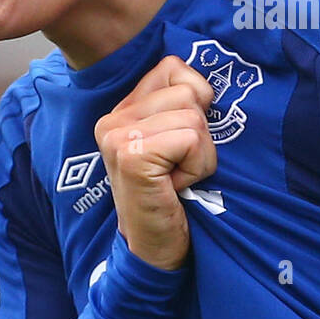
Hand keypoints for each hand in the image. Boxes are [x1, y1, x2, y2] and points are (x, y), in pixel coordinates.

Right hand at [94, 55, 216, 269]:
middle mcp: (112, 119)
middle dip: (200, 134)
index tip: (181, 143)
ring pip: (193, 117)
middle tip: (179, 167)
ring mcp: (118, 136)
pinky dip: (197, 166)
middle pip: (189, 93)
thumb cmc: (175, 195)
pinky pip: (191, 139)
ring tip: (178, 178)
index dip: (196, 103)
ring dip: (201, 154)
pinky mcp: (132, 156)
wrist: (156, 250)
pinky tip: (176, 187)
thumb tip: (207, 83)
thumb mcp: (175, 141)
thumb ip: (180, 105)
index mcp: (122, 110)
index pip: (173, 68)